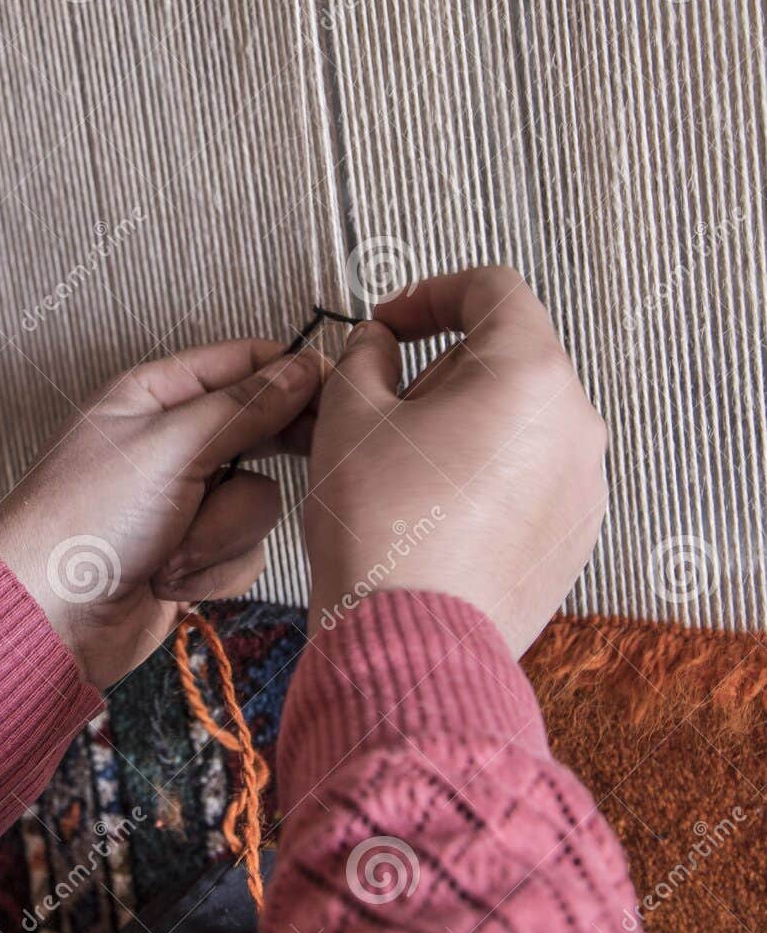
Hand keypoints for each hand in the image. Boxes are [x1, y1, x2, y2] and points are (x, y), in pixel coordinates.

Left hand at [0, 339, 321, 688]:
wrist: (48, 621)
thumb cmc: (82, 523)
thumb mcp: (169, 448)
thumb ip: (243, 407)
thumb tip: (302, 369)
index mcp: (155, 395)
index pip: (244, 363)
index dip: (293, 377)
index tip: (335, 396)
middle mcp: (174, 442)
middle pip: (261, 430)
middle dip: (263, 461)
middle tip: (289, 465)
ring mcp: (187, 500)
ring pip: (260, 499)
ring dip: (222, 532)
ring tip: (174, 549)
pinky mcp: (196, 553)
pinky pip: (245, 550)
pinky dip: (213, 568)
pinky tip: (170, 580)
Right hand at [304, 266, 607, 654]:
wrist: (411, 642)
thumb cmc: (383, 531)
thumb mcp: (349, 415)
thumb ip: (365, 355)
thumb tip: (379, 345)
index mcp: (528, 374)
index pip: (493, 289)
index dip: (431, 294)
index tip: (392, 324)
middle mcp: (574, 424)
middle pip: (509, 358)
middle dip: (443, 371)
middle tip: (386, 411)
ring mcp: (583, 486)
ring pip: (520, 423)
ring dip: (465, 427)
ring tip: (405, 474)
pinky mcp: (574, 537)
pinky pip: (531, 480)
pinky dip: (487, 479)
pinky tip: (434, 516)